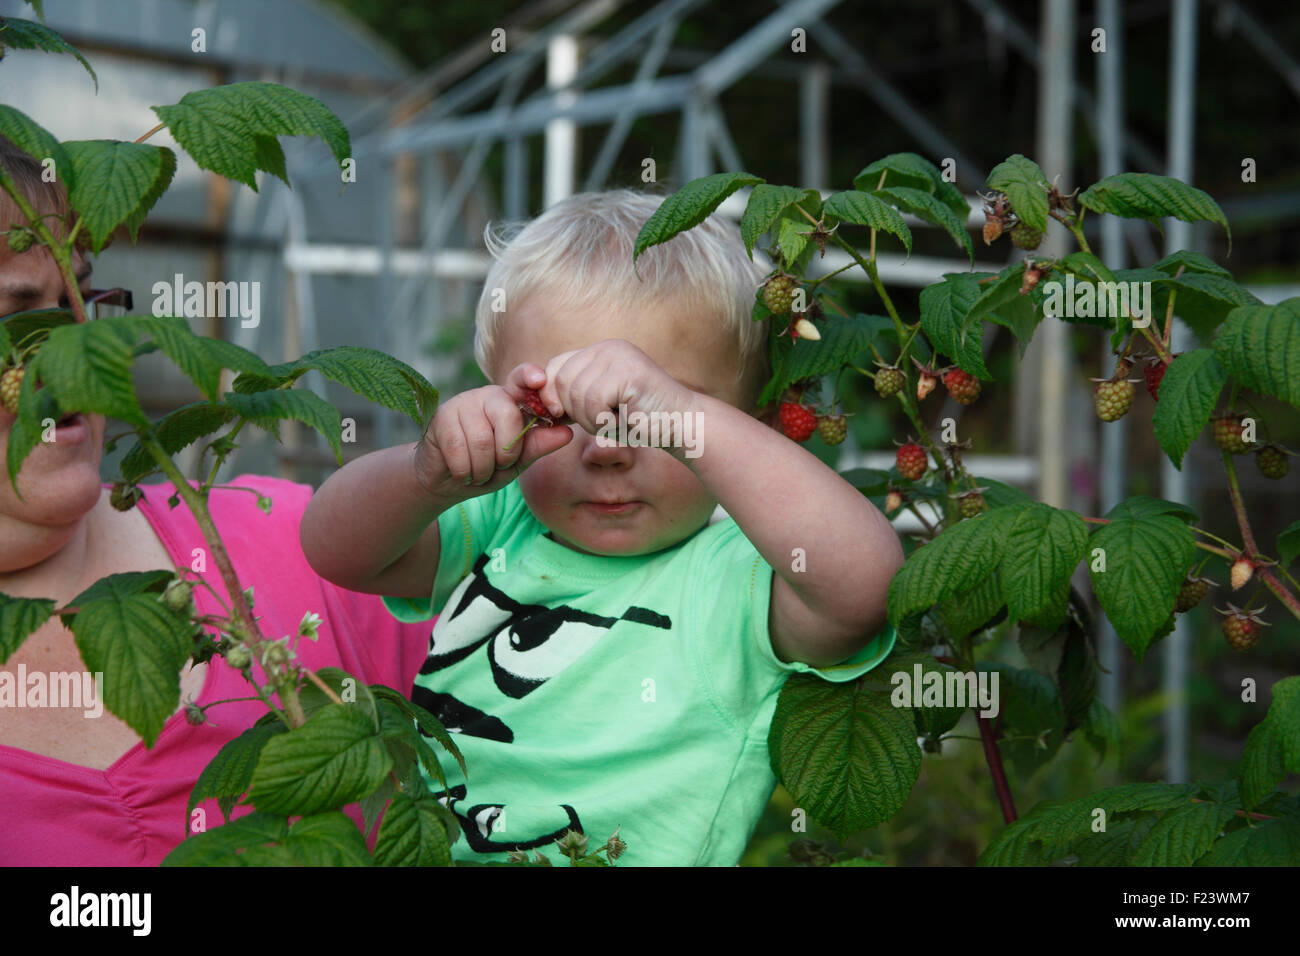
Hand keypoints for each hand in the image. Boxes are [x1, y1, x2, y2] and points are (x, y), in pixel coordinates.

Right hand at [413, 363, 571, 500]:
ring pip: (482, 439)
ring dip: (483, 469)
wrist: (448, 482)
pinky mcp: (442, 418)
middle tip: (499, 465)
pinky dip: (464, 471)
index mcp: (511, 401)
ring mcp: (463, 403)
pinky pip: (458, 449)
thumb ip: (539, 444)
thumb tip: (567, 433)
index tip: (539, 380)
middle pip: (507, 416)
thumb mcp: (518, 460)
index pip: (521, 379)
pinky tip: (462, 473)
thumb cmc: (488, 467)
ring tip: (479, 472)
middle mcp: (488, 395)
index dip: (529, 375)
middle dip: (507, 453)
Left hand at [537, 339, 697, 440]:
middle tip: (601, 421)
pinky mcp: (628, 371)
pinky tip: (623, 420)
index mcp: (599, 352)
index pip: (554, 366)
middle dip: (573, 411)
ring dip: (591, 419)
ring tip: (615, 421)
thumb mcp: (598, 406)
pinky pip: (593, 400)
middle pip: (560, 380)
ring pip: (575, 393)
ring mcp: (618, 355)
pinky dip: (603, 420)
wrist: (682, 425)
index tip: (560, 417)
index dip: (550, 394)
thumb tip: (536, 400)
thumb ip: (572, 397)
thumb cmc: (640, 421)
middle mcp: (607, 347)